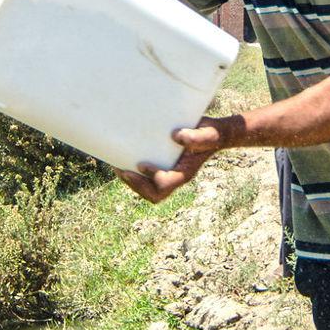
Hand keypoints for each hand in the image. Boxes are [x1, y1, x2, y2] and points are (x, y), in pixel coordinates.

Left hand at [117, 116, 239, 202]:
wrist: (212, 135)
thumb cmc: (209, 135)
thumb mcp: (207, 134)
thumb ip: (196, 137)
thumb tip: (176, 136)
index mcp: (184, 173)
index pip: (165, 185)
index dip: (152, 179)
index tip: (142, 165)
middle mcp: (175, 177)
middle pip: (154, 194)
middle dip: (136, 186)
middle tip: (122, 172)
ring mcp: (168, 174)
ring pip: (147, 190)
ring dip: (132, 182)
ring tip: (117, 168)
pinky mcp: (161, 167)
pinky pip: (145, 179)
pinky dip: (133, 173)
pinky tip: (124, 160)